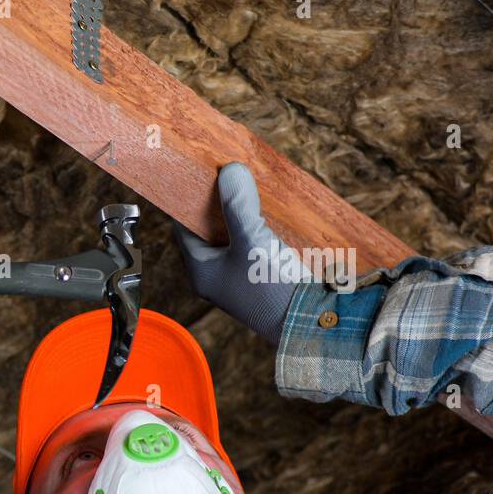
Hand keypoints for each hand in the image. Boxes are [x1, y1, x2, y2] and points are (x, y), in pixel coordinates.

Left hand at [175, 162, 312, 344]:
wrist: (308, 322)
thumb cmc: (271, 288)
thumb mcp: (252, 241)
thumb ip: (238, 206)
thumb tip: (229, 171)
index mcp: (200, 270)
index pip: (184, 227)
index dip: (191, 200)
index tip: (202, 175)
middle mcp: (214, 275)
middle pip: (208, 230)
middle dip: (218, 204)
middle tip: (228, 174)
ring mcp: (236, 277)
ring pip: (232, 236)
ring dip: (240, 214)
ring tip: (248, 186)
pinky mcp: (259, 276)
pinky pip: (251, 244)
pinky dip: (256, 227)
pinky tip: (268, 211)